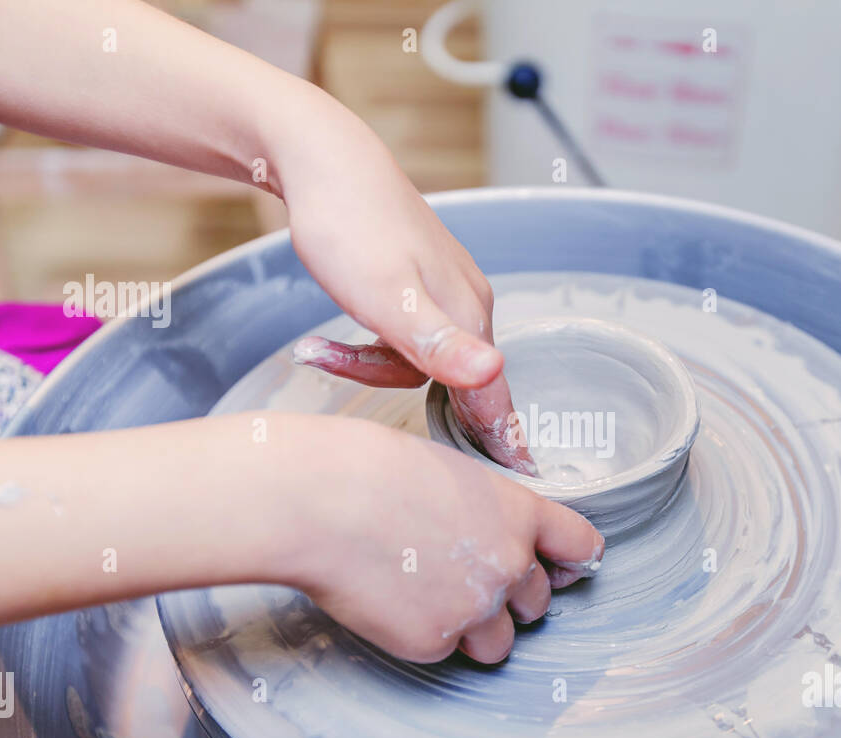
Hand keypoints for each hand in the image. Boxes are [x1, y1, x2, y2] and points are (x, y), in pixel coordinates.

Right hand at [273, 415, 602, 663]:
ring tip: (426, 597)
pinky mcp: (433, 643)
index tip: (557, 568)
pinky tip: (388, 603)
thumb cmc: (367, 469)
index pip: (581, 547)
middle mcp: (510, 566)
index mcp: (519, 513)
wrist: (318, 502)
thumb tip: (478, 532)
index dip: (568, 561)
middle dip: (508, 598)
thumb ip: (480, 509)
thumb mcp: (447, 472)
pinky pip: (442, 651)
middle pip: (538, 603)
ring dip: (474, 631)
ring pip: (498, 643)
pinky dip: (419, 635)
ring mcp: (475, 610)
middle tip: (462, 579)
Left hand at [274, 100, 534, 473]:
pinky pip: (408, 336)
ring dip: (368, 361)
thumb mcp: (386, 296)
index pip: (493, 395)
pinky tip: (336, 332)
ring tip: (316, 344)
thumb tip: (493, 375)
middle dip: (387, 383)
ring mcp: (447, 291)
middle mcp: (469, 305)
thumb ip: (437, 344)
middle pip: (449, 380)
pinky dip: (371, 343)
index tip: (524, 476)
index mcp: (469, 316)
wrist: (324, 159)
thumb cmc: (348, 226)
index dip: (502, 438)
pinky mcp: (422, 282)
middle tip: (326, 361)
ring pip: (421, 359)